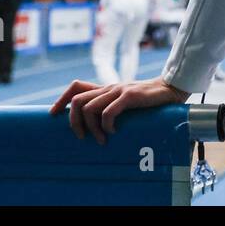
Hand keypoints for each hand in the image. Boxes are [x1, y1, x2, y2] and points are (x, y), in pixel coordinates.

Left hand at [50, 78, 189, 144]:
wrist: (171, 89)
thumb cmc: (149, 100)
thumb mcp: (126, 101)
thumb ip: (112, 106)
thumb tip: (96, 124)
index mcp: (105, 89)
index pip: (76, 86)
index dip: (61, 99)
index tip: (53, 115)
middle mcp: (108, 87)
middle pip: (77, 100)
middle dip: (73, 122)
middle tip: (82, 137)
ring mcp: (118, 91)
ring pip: (89, 108)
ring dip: (91, 128)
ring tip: (102, 139)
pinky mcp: (129, 96)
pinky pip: (108, 112)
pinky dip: (107, 126)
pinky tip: (114, 132)